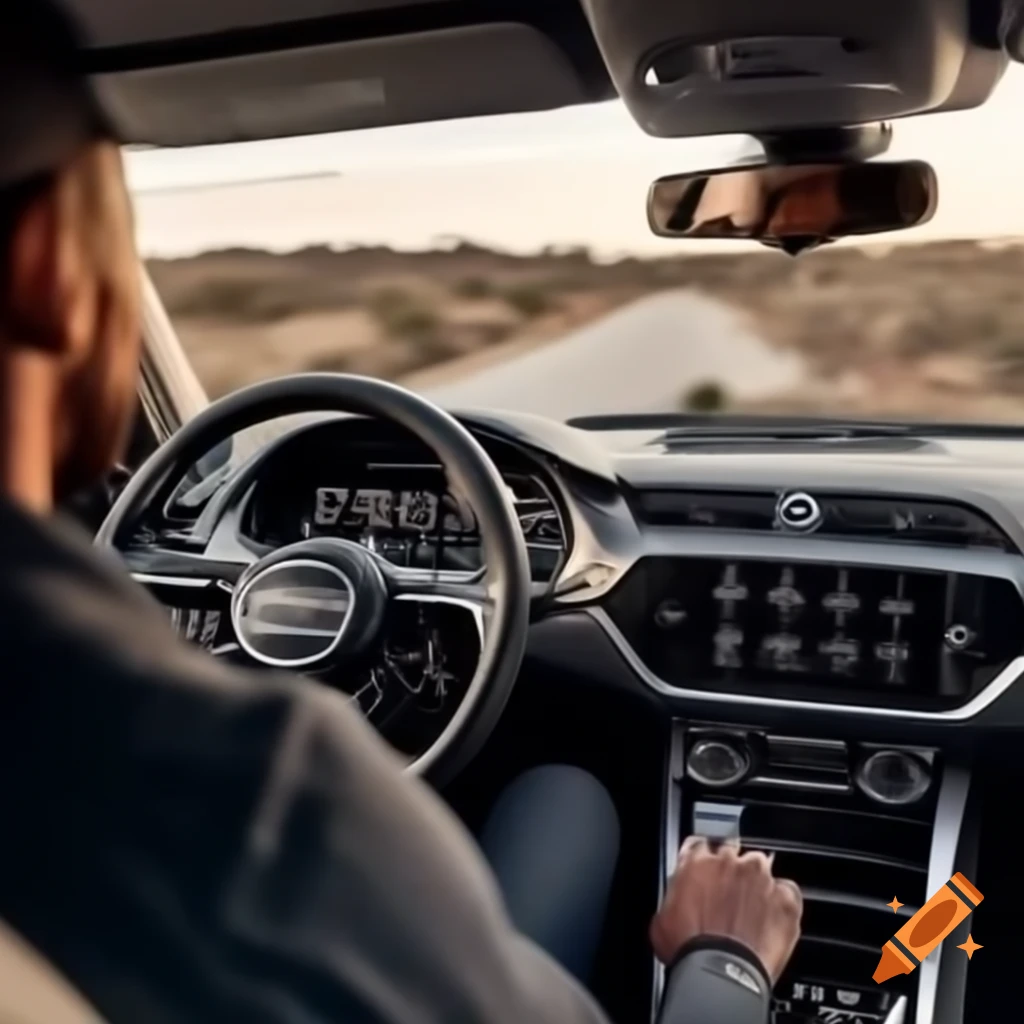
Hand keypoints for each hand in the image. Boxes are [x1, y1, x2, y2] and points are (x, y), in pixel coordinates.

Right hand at [650, 836, 801, 982]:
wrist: (720, 974)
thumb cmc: (689, 949)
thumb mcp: (663, 917)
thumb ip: (676, 893)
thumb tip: (680, 898)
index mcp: (697, 860)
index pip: (700, 845)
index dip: (702, 861)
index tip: (704, 875)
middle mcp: (731, 861)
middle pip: (732, 854)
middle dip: (729, 873)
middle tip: (726, 900)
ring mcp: (761, 878)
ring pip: (760, 869)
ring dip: (755, 885)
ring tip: (750, 913)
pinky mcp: (786, 899)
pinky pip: (788, 892)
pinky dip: (782, 903)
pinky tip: (772, 920)